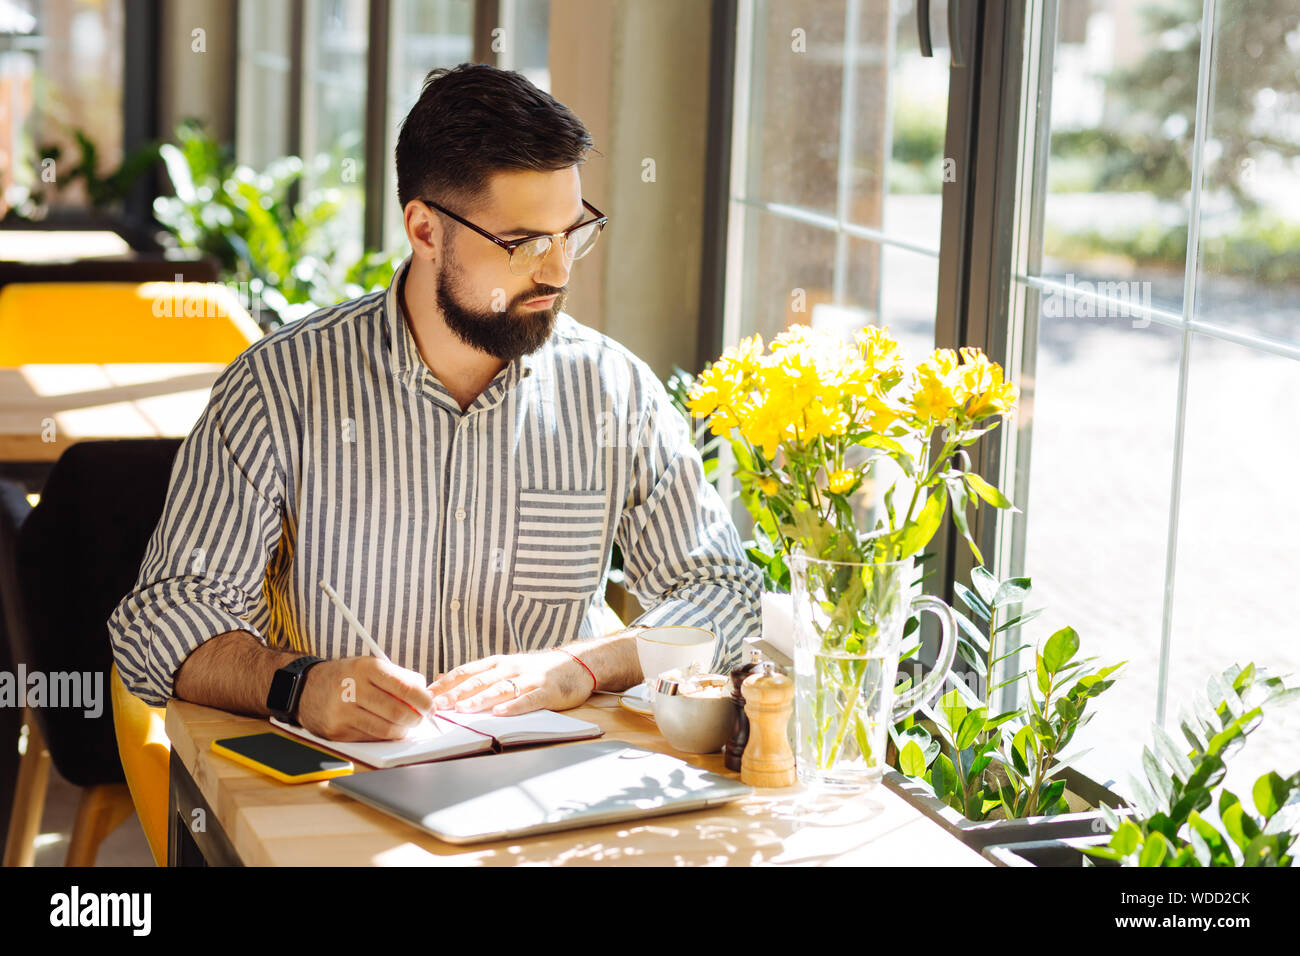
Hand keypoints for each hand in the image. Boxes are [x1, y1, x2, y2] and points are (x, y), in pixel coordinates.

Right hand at [296, 657, 434, 740]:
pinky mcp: (337, 732)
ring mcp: (343, 712)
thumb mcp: (370, 666)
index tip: (430, 706)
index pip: (405, 687)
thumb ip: (399, 677)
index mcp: (366, 668)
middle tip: (420, 719)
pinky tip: (385, 728)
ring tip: (404, 725)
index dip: (423, 700)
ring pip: (386, 730)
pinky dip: (383, 736)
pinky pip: (371, 739)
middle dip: (415, 719)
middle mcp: (353, 689)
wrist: (306, 689)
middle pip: (397, 712)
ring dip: (402, 731)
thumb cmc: (345, 677)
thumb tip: (425, 694)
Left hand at [428, 650, 594, 715]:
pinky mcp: (546, 691)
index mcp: (498, 663)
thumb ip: (479, 675)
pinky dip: (513, 706)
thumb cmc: (536, 670)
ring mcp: (528, 679)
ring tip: (462, 709)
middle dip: (455, 693)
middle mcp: (510, 668)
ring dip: (479, 699)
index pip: (466, 671)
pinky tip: (500, 712)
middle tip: (436, 705)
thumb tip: (444, 679)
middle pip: (478, 681)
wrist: (576, 664)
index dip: (446, 682)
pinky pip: (528, 700)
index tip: (427, 694)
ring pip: (500, 689)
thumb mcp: (505, 667)